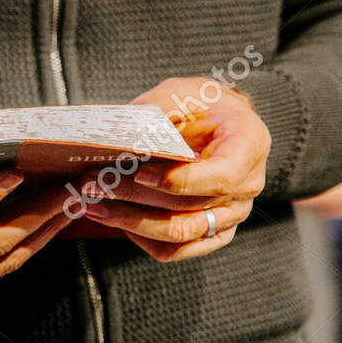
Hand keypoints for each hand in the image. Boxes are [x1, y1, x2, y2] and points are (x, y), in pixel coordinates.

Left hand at [77, 77, 270, 261]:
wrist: (217, 122)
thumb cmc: (201, 104)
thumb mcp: (183, 92)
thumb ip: (161, 111)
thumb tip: (126, 135)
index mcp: (249, 148)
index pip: (219, 177)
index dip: (179, 181)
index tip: (139, 174)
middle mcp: (246, 188)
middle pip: (191, 209)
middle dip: (136, 198)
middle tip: (93, 184)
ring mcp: (230, 216)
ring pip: (179, 234)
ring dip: (130, 222)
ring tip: (91, 204)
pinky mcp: (210, 234)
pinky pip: (175, 250)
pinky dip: (141, 237)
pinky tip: (114, 217)